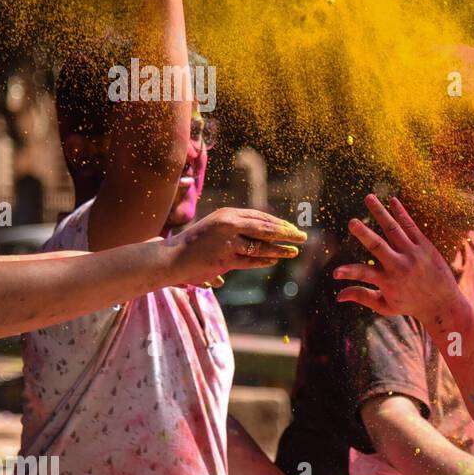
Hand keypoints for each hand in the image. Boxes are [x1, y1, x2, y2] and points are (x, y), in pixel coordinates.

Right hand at [166, 207, 306, 287]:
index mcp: (228, 214)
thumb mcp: (216, 227)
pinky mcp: (225, 258)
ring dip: (280, 249)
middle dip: (287, 233)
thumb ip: (237, 227)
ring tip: (294, 251)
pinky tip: (275, 260)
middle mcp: (229, 224)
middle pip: (265, 228)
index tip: (291, 228)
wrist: (171, 257)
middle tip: (303, 237)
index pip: (259, 216)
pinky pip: (251, 260)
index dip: (278, 223)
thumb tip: (264, 230)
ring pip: (261, 246)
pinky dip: (265, 260)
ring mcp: (227, 242)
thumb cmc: (195, 243)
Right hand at [333, 195, 461, 321]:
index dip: (349, 273)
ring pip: (394, 229)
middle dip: (365, 235)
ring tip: (368, 197)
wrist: (443, 303)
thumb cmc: (410, 305)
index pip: (365, 275)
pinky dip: (401, 213)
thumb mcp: (385, 306)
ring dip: (380, 213)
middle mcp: (400, 266)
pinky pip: (411, 226)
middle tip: (352, 222)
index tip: (335, 273)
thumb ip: (362, 297)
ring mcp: (413, 254)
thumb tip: (338, 296)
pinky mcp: (425, 246)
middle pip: (379, 247)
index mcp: (389, 282)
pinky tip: (392, 200)